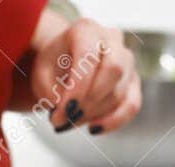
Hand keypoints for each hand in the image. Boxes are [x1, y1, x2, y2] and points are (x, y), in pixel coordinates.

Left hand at [28, 17, 141, 134]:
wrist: (65, 64)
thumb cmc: (53, 67)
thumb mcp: (42, 76)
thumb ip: (52, 93)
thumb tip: (69, 115)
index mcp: (86, 30)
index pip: (90, 56)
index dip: (77, 88)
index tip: (61, 113)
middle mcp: (112, 39)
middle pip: (114, 70)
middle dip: (90, 101)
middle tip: (68, 118)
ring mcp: (127, 60)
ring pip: (119, 91)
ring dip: (94, 113)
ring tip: (72, 120)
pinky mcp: (133, 82)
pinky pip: (132, 104)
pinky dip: (114, 121)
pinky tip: (94, 128)